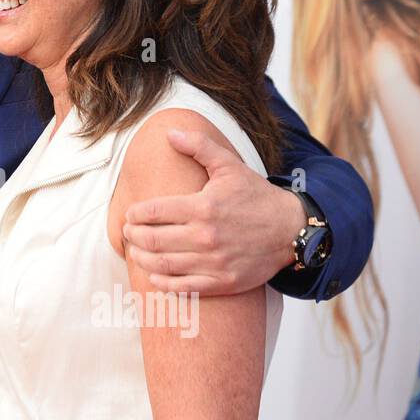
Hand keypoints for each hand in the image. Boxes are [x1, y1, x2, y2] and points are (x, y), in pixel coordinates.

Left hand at [122, 128, 305, 296]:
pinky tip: (153, 274)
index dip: (134, 214)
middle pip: (152, 239)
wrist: (291, 230)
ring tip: (135, 251)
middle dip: (132, 235)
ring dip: (141, 258)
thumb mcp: (229, 166)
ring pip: (162, 264)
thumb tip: (169, 133)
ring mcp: (213, 262)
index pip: (153, 212)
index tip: (130, 214)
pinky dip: (162, 283)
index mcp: (203, 207)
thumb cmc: (256, 196)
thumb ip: (199, 147)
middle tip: (127, 232)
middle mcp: (205, 236)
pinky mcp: (222, 282)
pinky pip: (183, 287)